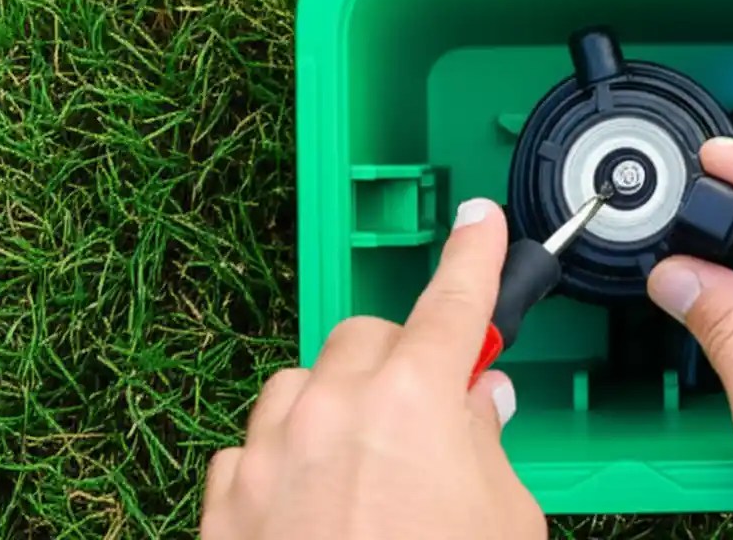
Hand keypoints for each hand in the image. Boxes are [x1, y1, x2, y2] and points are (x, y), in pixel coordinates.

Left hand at [201, 199, 545, 539]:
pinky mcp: (227, 501)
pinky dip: (288, 461)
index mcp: (413, 402)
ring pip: (302, 384)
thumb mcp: (506, 518)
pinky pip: (256, 446)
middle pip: (367, 337)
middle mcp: (332, 411)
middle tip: (428, 418)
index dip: (473, 255)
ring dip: (336, 407)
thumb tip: (477, 404)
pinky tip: (315, 505)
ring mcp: (270, 453)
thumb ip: (489, 443)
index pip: (453, 302)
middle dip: (401, 363)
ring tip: (365, 469)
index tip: (477, 223)